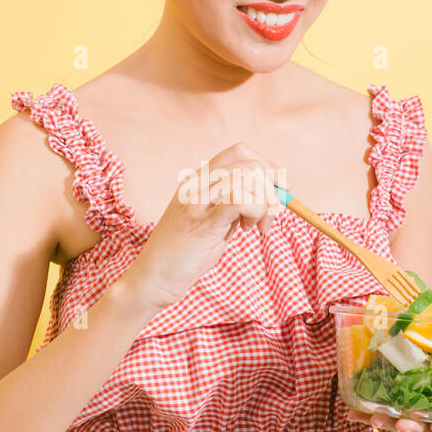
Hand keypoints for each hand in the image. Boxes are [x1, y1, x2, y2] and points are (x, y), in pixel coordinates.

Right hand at [122, 141, 284, 315]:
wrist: (152, 279)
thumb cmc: (184, 255)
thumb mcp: (213, 223)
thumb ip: (234, 207)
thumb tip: (270, 197)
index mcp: (198, 180)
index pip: (240, 152)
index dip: (267, 167)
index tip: (278, 191)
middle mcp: (196, 184)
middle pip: (247, 161)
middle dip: (270, 187)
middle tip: (268, 218)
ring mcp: (197, 201)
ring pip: (246, 177)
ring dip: (263, 203)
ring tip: (254, 227)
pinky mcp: (201, 222)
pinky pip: (239, 199)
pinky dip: (255, 212)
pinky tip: (246, 229)